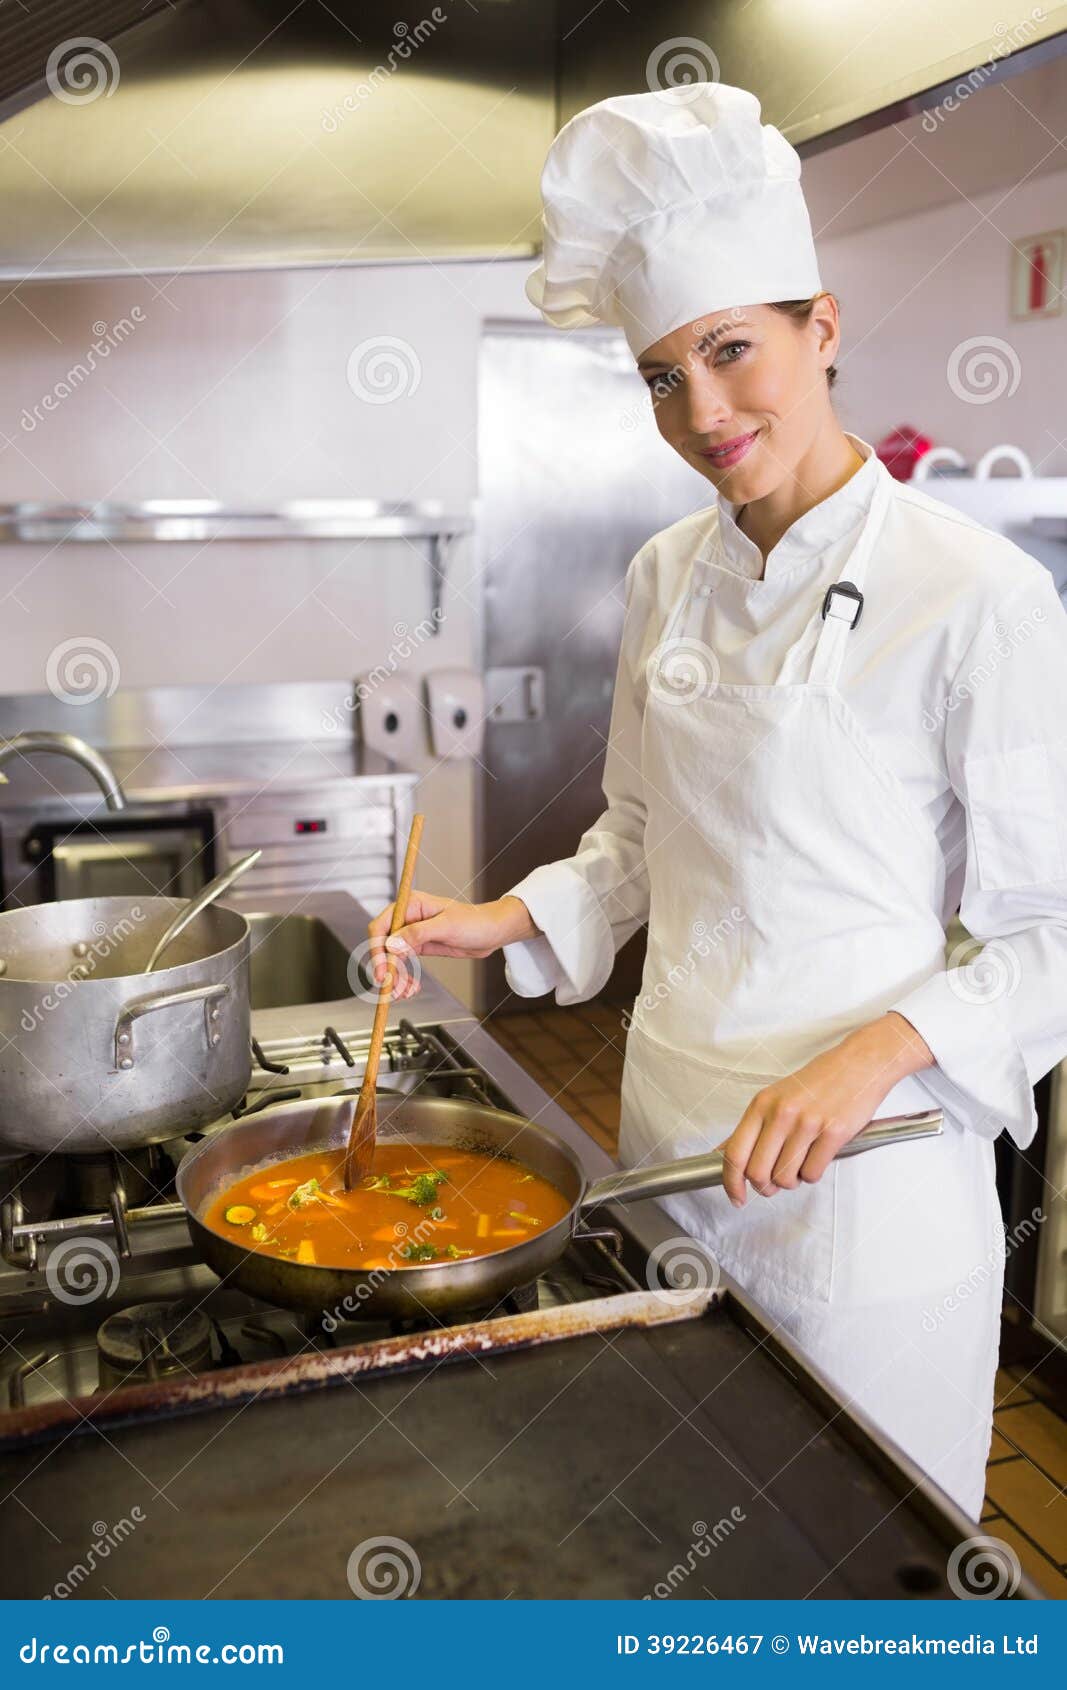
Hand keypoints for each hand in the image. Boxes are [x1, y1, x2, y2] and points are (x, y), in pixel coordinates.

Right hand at [366, 891, 538, 998]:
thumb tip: (391, 944)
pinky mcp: (419, 946)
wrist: (492, 932)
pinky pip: (403, 964)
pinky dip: (404, 977)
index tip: (382, 971)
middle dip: (387, 969)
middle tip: (393, 988)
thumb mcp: (447, 926)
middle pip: (383, 945)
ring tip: (404, 992)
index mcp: (410, 905)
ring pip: (392, 958)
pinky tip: (411, 987)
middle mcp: (407, 918)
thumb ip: (417, 933)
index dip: (378, 950)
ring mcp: (412, 933)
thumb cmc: (475, 921)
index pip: (381, 926)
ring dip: (395, 977)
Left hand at [716, 1013, 934, 1206]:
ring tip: (800, 1164)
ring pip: (785, 1178)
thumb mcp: (776, 1097)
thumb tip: (723, 1153)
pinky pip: (812, 1174)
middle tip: (774, 1183)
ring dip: (792, 1181)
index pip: (734, 1153)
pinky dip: (812, 1174)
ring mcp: (807, 1123)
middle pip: (758, 1172)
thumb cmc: (818, 1081)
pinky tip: (817, 1157)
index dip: (731, 1182)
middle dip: (766, 1186)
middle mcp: (781, 1113)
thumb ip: (752, 1127)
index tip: (736, 1197)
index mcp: (762, 1104)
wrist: (859, 1064)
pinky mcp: (833, 1133)